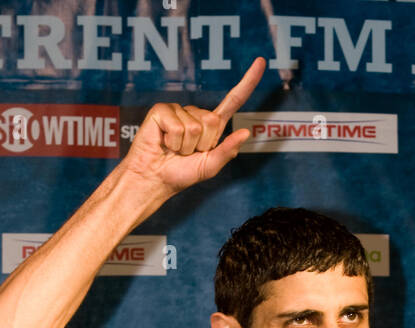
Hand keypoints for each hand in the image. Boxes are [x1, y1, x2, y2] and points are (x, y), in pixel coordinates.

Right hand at [123, 56, 264, 193]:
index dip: (247, 82)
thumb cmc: (180, 174)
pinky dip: (173, 141)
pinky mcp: (162, 110)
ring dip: (185, 146)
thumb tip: (245, 133)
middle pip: (211, 122)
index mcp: (212, 125)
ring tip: (173, 149)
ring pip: (194, 127)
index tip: (261, 61)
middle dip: (201, 144)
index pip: (233, 100)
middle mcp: (197, 114)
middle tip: (186, 153)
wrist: (153, 179)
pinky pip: (178, 126)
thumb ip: (227, 151)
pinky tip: (164, 142)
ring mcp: (179, 109)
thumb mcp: (209, 167)